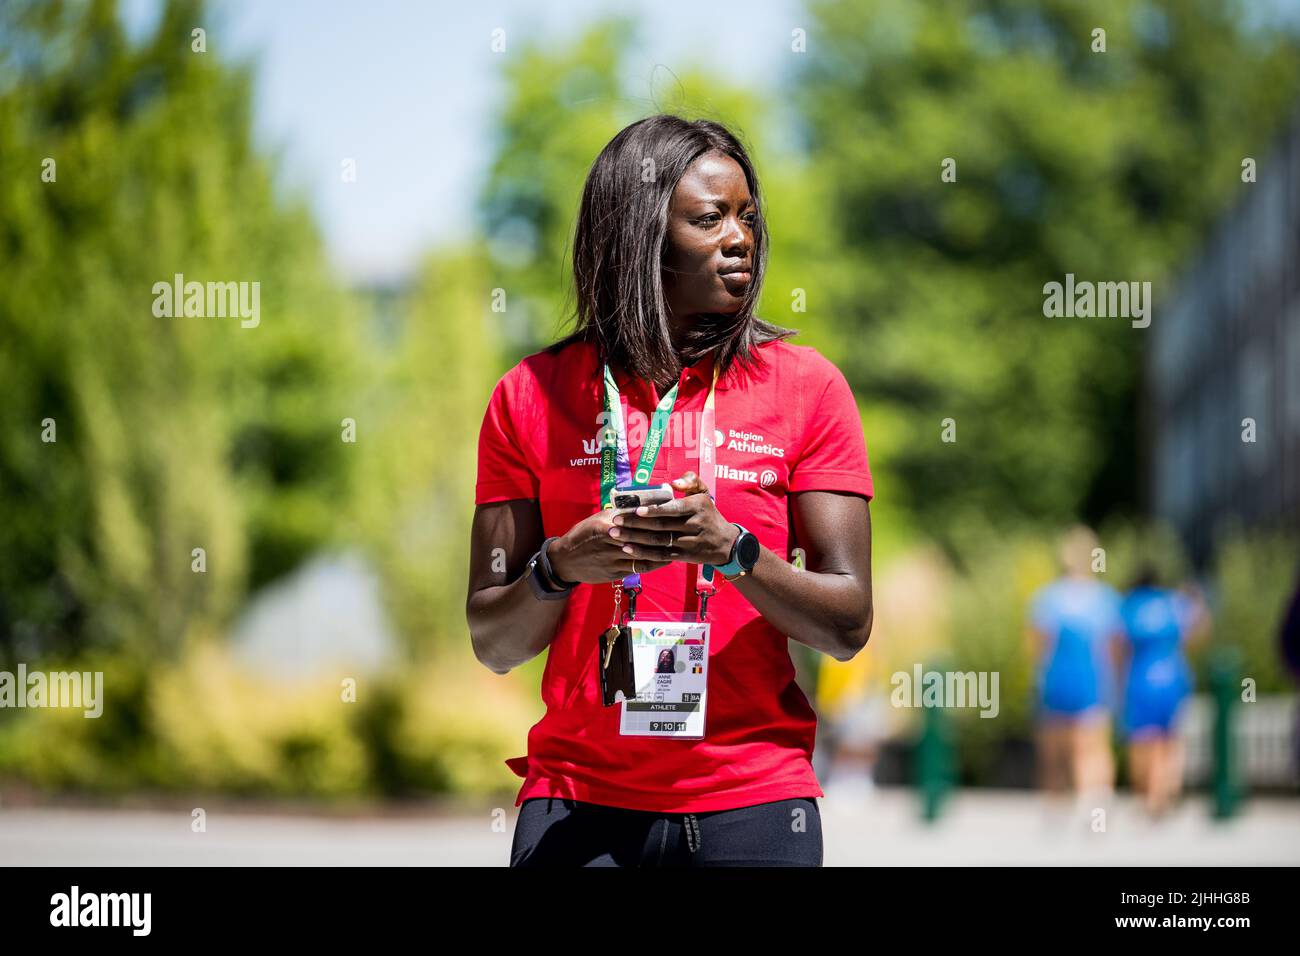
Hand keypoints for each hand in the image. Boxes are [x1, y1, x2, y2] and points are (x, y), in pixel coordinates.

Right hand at [548, 510, 672, 584]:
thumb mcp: (597, 519)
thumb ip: (618, 514)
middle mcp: (609, 543)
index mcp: (606, 526)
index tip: (669, 516)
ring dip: (660, 553)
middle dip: (661, 536)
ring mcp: (611, 560)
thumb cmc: (583, 536)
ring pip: (641, 556)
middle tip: (678, 533)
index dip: (654, 520)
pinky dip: (652, 565)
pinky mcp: (613, 573)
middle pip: (641, 539)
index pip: (635, 522)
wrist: (565, 561)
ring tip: (675, 548)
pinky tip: (663, 561)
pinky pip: (637, 569)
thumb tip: (640, 505)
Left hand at [608, 471, 739, 566]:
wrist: (726, 543)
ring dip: (634, 538)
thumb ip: (691, 481)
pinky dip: (643, 553)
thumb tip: (674, 482)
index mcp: (697, 507)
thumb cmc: (709, 514)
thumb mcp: (705, 493)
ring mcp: (688, 542)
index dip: (654, 510)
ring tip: (616, 533)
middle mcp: (693, 525)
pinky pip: (660, 555)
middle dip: (635, 523)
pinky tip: (627, 549)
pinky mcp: (684, 556)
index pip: (673, 508)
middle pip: (660, 525)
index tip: (636, 509)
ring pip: (658, 541)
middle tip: (616, 520)